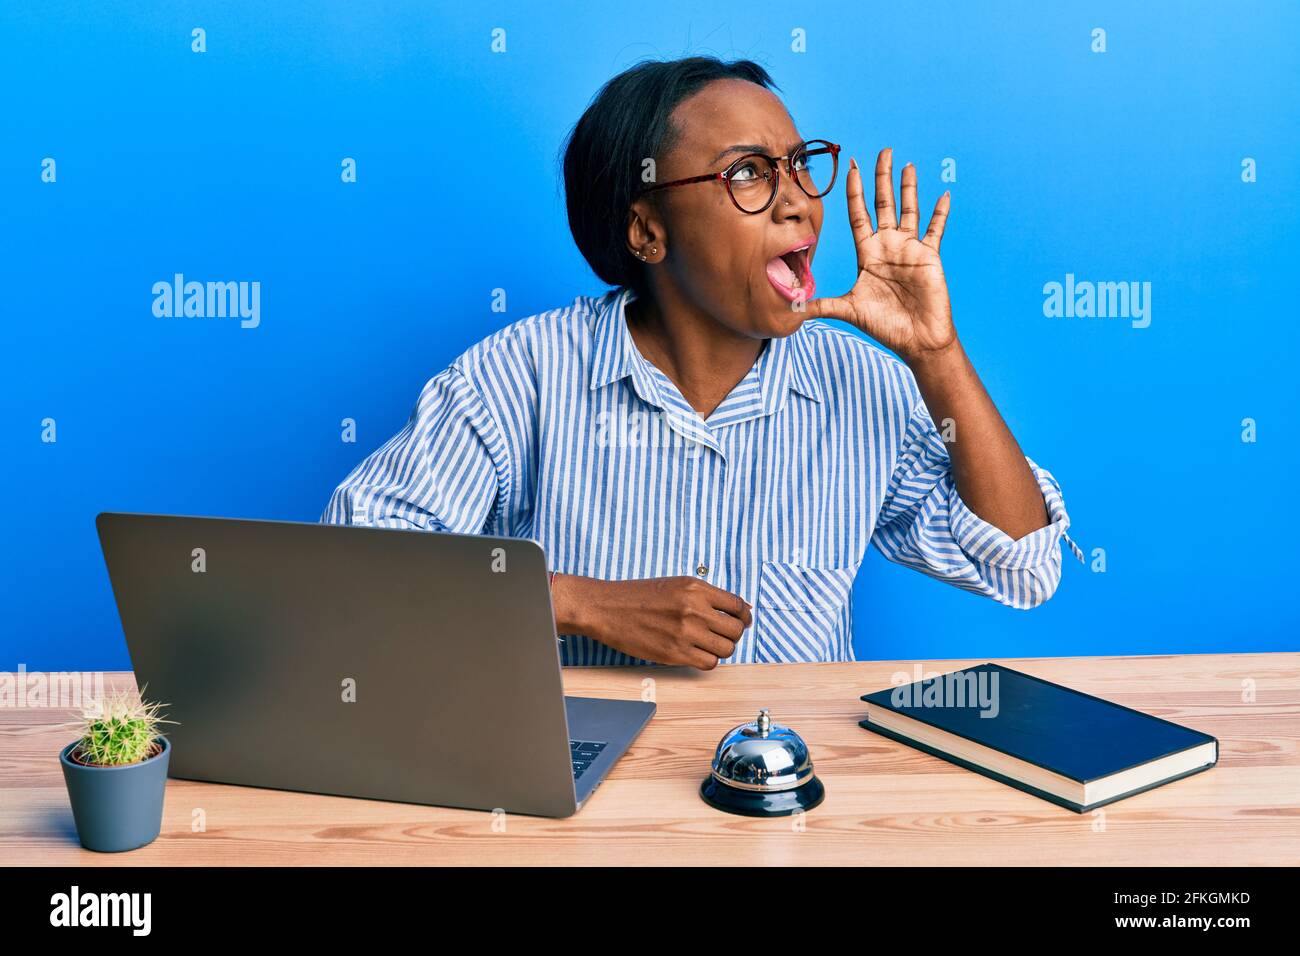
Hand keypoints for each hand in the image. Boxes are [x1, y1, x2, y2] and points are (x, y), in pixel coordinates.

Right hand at [551, 574, 751, 669]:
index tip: (741, 621)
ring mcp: (685, 632)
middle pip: (736, 630)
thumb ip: (706, 596)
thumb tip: (740, 609)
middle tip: (722, 634)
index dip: (743, 616)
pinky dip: (707, 661)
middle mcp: (694, 609)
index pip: (738, 605)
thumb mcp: (676, 584)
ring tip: (707, 644)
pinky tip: (695, 653)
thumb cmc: (638, 595)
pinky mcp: (674, 653)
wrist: (606, 608)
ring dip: (721, 649)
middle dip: (734, 634)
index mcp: (696, 588)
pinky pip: (708, 663)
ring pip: (726, 649)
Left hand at [805, 148, 955, 363]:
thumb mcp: (848, 311)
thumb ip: (822, 306)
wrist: (916, 340)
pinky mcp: (929, 256)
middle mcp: (887, 246)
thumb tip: (792, 311)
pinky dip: (940, 213)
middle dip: (881, 178)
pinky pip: (935, 229)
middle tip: (882, 151)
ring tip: (907, 164)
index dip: (854, 192)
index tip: (851, 168)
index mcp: (867, 253)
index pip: (858, 215)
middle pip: (883, 204)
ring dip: (908, 188)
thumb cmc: (884, 326)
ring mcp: (909, 249)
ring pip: (909, 210)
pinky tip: (943, 194)